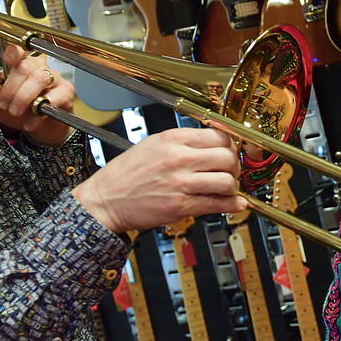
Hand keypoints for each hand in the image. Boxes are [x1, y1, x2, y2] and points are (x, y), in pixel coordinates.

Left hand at [0, 44, 73, 145]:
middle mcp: (40, 67)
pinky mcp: (66, 92)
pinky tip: (29, 121)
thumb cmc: (22, 112)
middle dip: (11, 88)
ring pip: (39, 78)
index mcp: (22, 64)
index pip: (19, 50)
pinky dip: (38, 113)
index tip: (8, 60)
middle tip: (4, 105)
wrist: (42, 129)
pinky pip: (52, 98)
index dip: (13, 52)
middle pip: (25, 66)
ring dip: (24, 97)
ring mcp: (55, 78)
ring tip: (15, 111)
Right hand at [72, 126, 245, 232]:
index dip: (229, 146)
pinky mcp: (180, 205)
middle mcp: (178, 158)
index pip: (219, 135)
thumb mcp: (152, 145)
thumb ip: (183, 143)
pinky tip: (235, 203)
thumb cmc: (125, 174)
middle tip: (230, 172)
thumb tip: (211, 144)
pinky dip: (232, 204)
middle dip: (234, 166)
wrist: (105, 199)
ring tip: (226, 189)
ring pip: (227, 181)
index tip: (229, 152)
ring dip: (232, 186)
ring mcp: (180, 182)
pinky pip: (217, 203)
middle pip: (227, 157)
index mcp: (172, 139)